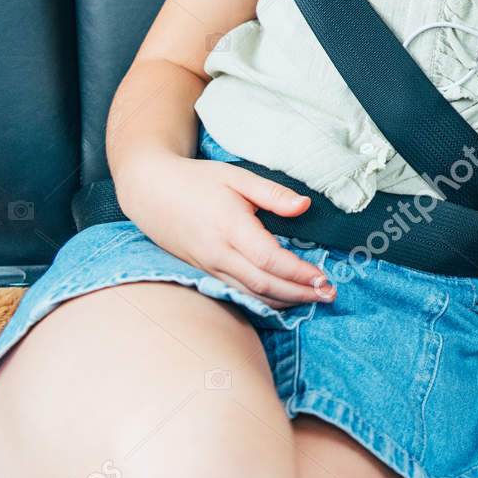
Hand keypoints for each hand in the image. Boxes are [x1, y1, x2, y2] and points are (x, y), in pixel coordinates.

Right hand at [113, 150, 337, 307]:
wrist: (149, 190)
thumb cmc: (195, 179)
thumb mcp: (236, 176)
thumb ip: (272, 193)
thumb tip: (304, 205)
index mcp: (229, 226)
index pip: (268, 260)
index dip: (297, 273)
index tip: (323, 277)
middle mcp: (218, 253)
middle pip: (263, 284)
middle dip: (299, 294)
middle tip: (329, 295)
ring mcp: (209, 266)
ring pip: (250, 293)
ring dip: (284, 301)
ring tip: (314, 300)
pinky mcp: (204, 271)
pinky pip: (237, 292)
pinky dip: (263, 299)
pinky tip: (283, 299)